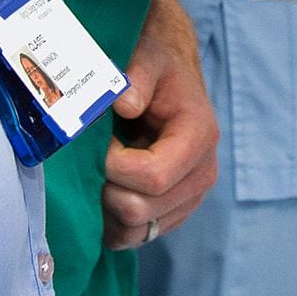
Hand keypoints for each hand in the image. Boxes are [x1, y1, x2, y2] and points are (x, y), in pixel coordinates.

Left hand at [103, 0, 218, 249]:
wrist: (167, 72)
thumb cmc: (155, 63)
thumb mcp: (146, 57)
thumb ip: (137, 75)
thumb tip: (127, 104)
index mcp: (198, 137)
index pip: (153, 177)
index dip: (114, 166)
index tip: (98, 142)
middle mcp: (202, 174)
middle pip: (141, 210)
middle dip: (106, 186)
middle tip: (94, 156)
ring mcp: (188, 197)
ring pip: (136, 231)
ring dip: (106, 207)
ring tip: (98, 172)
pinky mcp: (171, 212)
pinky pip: (135, 238)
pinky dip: (111, 222)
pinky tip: (103, 190)